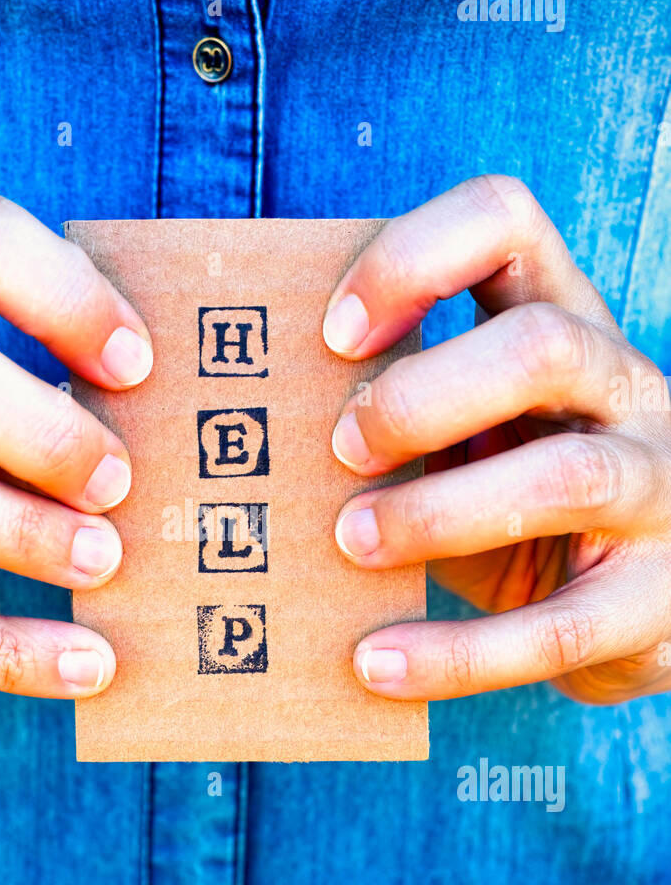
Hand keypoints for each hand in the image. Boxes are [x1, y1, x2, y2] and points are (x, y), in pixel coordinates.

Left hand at [324, 175, 670, 704]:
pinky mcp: (653, 600)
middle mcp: (623, 389)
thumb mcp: (471, 432)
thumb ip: (398, 414)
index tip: (333, 335)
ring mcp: (656, 490)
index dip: (414, 258)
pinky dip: (457, 654)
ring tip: (350, 544)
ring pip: (567, 477)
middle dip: (424, 396)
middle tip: (341, 448)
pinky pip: (559, 629)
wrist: (638, 600)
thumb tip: (254, 437)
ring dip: (438, 513)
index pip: (505, 222)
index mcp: (561, 321)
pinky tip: (376, 662)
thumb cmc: (514, 499)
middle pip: (542, 344)